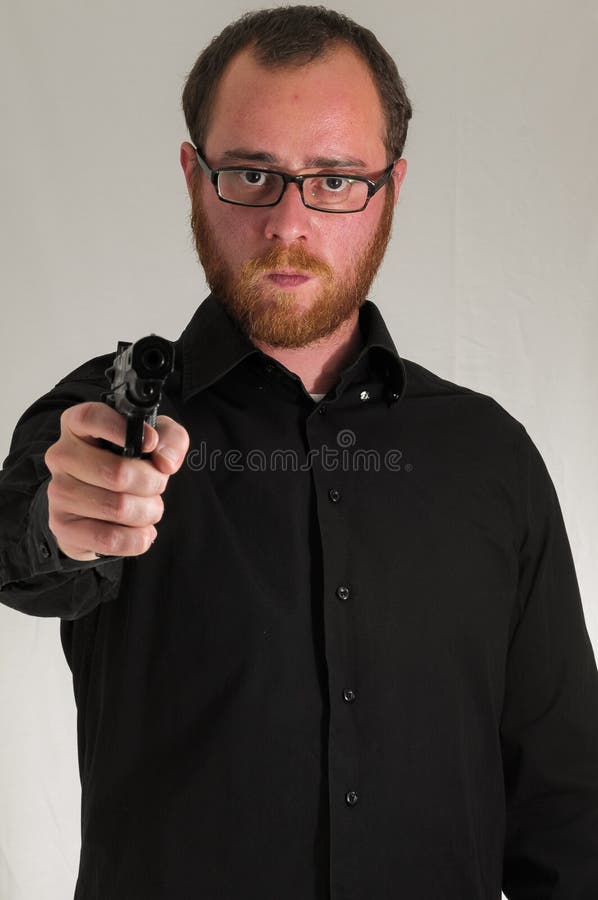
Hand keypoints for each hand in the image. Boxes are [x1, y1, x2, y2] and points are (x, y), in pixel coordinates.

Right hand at [44, 401, 189, 560]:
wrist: (101, 508)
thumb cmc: (128, 464)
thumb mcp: (156, 441)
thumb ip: (171, 439)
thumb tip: (165, 462)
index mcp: (78, 426)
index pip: (91, 418)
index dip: (122, 429)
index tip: (151, 442)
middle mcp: (62, 456)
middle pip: (117, 473)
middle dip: (152, 483)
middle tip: (158, 486)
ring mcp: (58, 492)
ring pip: (118, 508)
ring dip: (148, 511)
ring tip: (149, 508)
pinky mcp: (62, 526)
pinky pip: (109, 539)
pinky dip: (137, 538)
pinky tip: (142, 531)